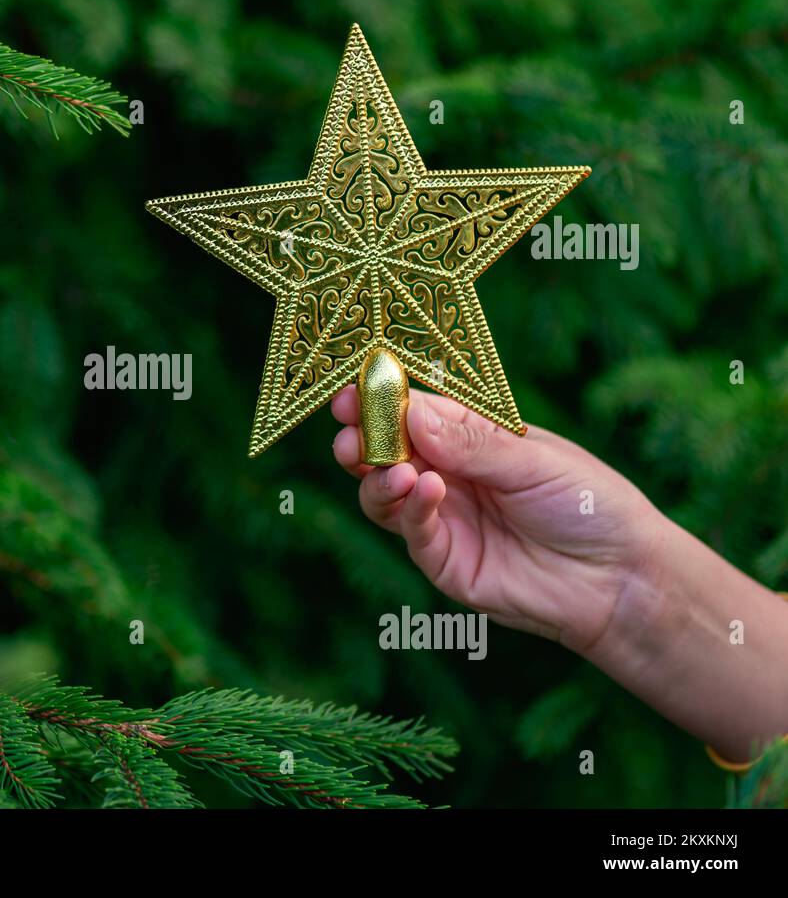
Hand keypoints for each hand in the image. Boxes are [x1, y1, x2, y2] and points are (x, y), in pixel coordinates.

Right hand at [330, 385, 663, 652]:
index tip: (351, 392)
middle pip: (386, 451)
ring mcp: (442, 517)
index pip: (413, 410)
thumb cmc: (591, 505)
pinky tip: (426, 490)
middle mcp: (448, 473)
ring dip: (377, 477)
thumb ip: (470, 442)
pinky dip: (410, 508)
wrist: (621, 580)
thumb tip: (410, 412)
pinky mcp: (443, 560)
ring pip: (382, 493)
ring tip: (395, 471)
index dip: (380, 399)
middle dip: (362, 440)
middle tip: (350, 435)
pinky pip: (411, 532)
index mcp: (471, 436)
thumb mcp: (535, 461)